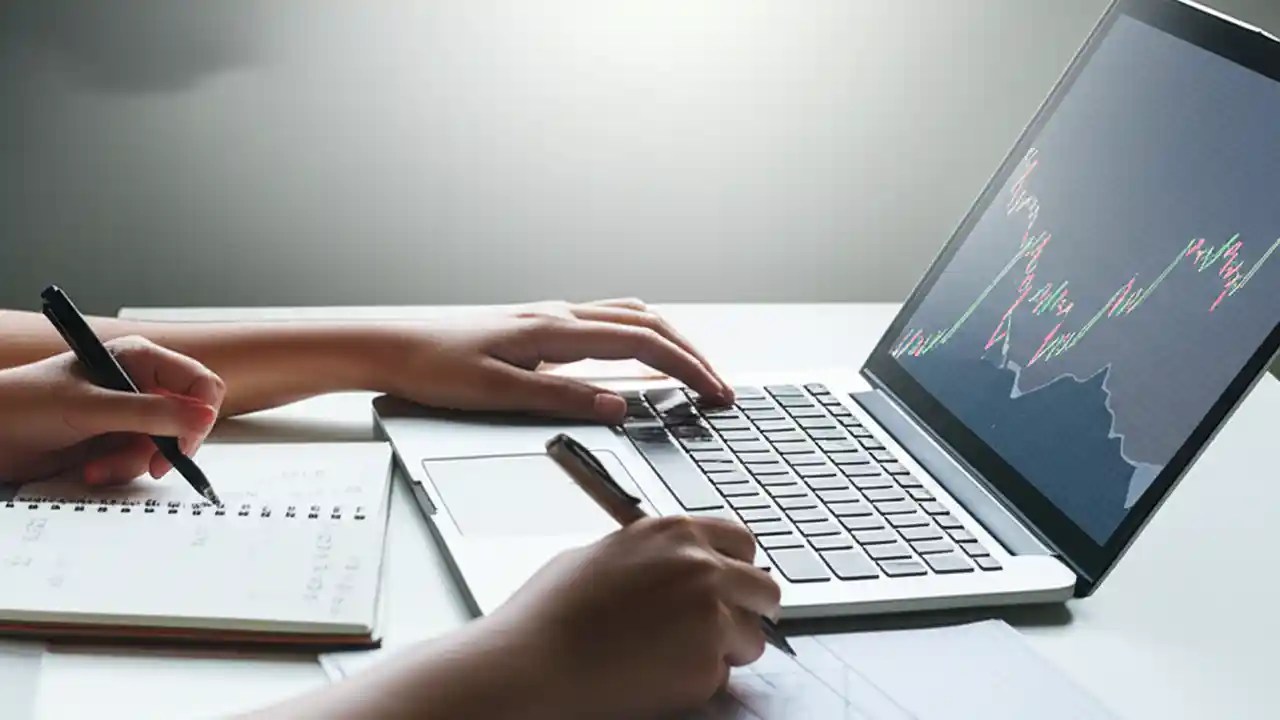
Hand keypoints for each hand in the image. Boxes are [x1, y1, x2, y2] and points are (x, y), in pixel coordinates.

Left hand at [0, 336, 224, 483]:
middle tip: (153, 464)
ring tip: (98, 466)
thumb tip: (204, 416)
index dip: (199, 415)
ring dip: (132, 463)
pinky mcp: (114, 440)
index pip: (198, 383)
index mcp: (139, 359)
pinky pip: (138, 461)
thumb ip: (151, 413)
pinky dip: (118, 470)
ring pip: (162, 446)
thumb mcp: (91, 408)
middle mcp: (138, 384)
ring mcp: (127, 414)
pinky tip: (90, 468)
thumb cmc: (25, 404)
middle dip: (166, 447)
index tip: (183, 444)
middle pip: (186, 420)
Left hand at [375, 298, 733, 423]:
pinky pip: (605, 324)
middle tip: (719, 387)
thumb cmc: (432, 368)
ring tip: (692, 371)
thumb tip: (619, 407)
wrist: (390, 346)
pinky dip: (638, 337)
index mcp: (555, 330)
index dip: (687, 368)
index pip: (641, 343)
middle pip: (647, 322)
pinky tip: (636, 358)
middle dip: (690, 353)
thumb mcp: (496, 392)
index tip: (716, 393)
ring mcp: (550, 318)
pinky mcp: (539, 328)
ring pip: (628, 317)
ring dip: (668, 340)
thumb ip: (561, 399)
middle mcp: (558, 316)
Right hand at [491, 516, 779, 717]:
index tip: (731, 587)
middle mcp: (702, 568)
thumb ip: (647, 556)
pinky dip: (697, 683)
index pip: (742, 543)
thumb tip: (663, 567)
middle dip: (749, 612)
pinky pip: (722, 677)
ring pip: (753, 639)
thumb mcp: (599, 555)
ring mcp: (709, 617)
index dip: (737, 569)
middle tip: (722, 631)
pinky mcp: (705, 665)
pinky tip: (654, 678)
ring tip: (674, 659)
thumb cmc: (550, 611)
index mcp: (675, 533)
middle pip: (765, 589)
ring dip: (726, 651)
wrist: (532, 662)